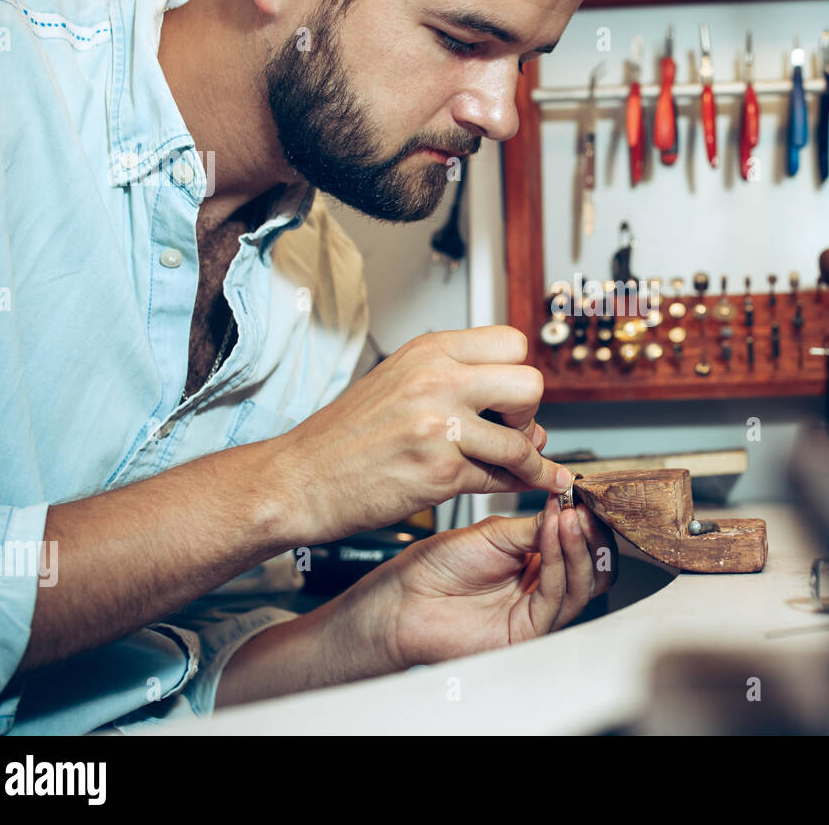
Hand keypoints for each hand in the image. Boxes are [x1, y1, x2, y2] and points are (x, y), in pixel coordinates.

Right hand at [272, 326, 571, 543]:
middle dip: (529, 413)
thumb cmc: (344, 437)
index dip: (518, 372)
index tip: (511, 396)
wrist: (299, 479)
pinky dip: (507, 487)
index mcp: (429, 352)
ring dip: (527, 460)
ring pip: (522, 440)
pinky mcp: (440, 472)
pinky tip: (507, 486)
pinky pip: (498, 479)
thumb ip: (458, 386)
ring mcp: (440, 426)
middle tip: (510, 429)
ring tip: (521, 468)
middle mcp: (437, 381)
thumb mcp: (399, 383)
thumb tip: (523, 414)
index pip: (512, 342)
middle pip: (530, 385)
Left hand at [337, 496, 617, 672]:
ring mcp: (537, 613)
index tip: (584, 497)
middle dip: (592, 537)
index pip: (581, 548)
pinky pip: (557, 596)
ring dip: (578, 545)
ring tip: (569, 517)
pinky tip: (554, 535)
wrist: (406, 596)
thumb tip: (570, 508)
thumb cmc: (440, 566)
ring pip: (581, 584)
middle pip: (592, 570)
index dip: (587, 524)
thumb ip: (536, 526)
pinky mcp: (528, 631)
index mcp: (538, 564)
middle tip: (583, 509)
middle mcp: (543, 590)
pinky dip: (560, 562)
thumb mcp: (496, 532)